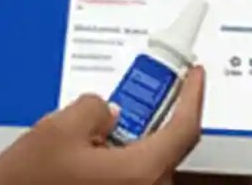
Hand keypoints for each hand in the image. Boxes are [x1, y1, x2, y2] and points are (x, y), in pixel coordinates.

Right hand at [0, 66, 206, 184]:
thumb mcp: (56, 130)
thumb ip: (92, 108)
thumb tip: (103, 109)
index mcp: (140, 172)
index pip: (185, 128)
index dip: (193, 96)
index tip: (196, 76)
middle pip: (164, 148)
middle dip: (148, 118)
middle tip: (132, 95)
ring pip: (143, 165)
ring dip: (126, 143)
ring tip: (90, 132)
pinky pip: (127, 180)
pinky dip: (114, 162)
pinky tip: (84, 156)